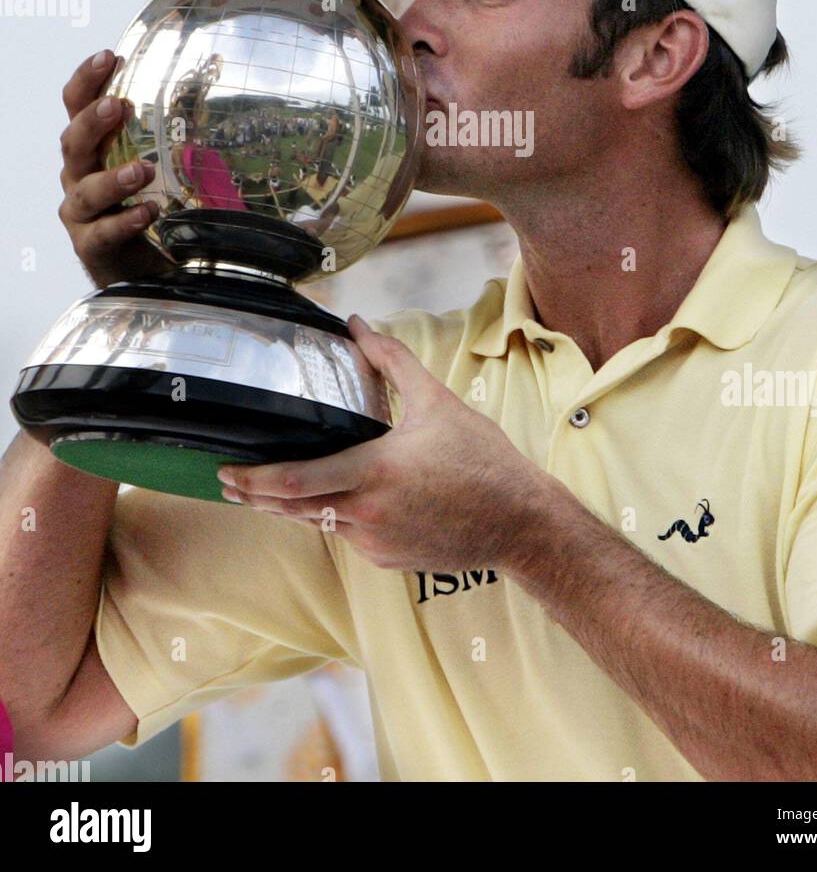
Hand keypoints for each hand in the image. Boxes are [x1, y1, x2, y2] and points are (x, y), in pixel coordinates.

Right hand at [58, 49, 168, 288]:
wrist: (145, 266)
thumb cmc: (154, 203)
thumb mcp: (164, 162)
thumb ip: (177, 132)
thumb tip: (221, 86)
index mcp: (94, 147)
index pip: (78, 106)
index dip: (87, 80)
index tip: (109, 57)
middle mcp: (80, 175)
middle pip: (73, 143)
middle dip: (93, 122)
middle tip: (119, 106)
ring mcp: (82, 212)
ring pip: (86, 191)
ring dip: (114, 178)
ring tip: (143, 169)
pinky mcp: (92, 245)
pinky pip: (104, 232)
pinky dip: (125, 221)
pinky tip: (149, 211)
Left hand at [216, 315, 554, 573]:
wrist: (519, 522)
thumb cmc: (483, 461)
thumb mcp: (436, 400)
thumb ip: (390, 359)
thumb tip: (359, 324)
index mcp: (373, 472)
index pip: (293, 483)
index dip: (252, 480)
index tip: (227, 471)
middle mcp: (366, 514)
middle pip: (291, 510)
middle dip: (256, 496)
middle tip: (230, 482)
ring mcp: (375, 543)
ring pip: (319, 524)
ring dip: (294, 508)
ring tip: (270, 490)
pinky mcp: (386, 561)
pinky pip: (349, 537)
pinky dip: (337, 518)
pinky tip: (342, 501)